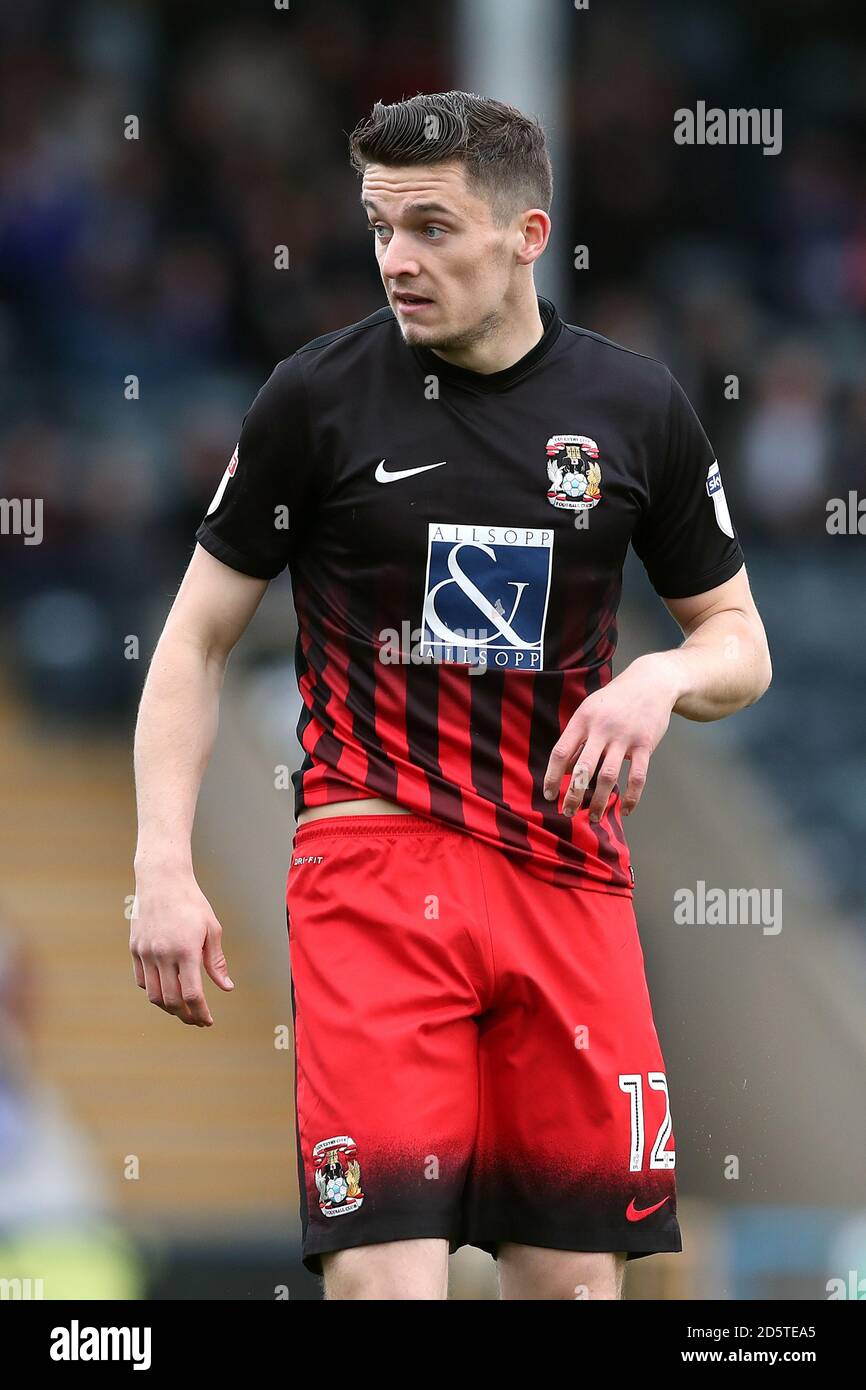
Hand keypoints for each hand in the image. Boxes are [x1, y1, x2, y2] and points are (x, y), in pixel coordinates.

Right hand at [130, 867, 233, 1025]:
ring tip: (182, 1010)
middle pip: (171, 1000)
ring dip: (169, 1008)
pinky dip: (154, 992)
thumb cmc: (192, 903)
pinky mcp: (135, 949)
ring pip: (154, 995)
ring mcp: (146, 953)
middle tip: (197, 1020)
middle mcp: (163, 954)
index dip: (200, 1013)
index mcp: (186, 950)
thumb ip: (216, 961)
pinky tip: (166, 991)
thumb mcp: (211, 929)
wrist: (162, 880)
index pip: (192, 994)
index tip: (208, 1020)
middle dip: (186, 1016)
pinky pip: (141, 981)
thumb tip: (226, 987)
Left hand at [543, 654, 680, 820]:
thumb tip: (564, 770)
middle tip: (568, 813)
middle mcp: (602, 728)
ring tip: (594, 817)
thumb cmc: (614, 700)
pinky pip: (638, 776)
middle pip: (583, 768)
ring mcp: (624, 737)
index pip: (560, 752)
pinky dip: (632, 797)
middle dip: (573, 795)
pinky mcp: (645, 744)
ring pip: (609, 776)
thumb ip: (577, 739)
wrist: (651, 682)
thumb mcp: (589, 710)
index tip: (549, 795)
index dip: (552, 777)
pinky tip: (626, 810)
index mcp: (583, 719)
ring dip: (600, 801)